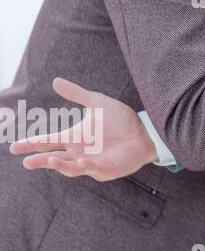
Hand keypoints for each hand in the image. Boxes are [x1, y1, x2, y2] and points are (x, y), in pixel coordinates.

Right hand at [9, 77, 155, 180]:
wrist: (145, 132)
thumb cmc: (121, 120)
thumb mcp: (98, 103)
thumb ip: (77, 94)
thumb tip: (55, 80)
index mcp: (74, 137)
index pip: (48, 141)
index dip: (31, 144)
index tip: (14, 146)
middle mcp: (78, 152)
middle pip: (53, 157)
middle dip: (39, 159)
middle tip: (26, 161)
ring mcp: (90, 163)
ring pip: (69, 167)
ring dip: (60, 164)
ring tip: (51, 159)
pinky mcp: (104, 170)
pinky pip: (92, 170)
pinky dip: (85, 166)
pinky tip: (81, 161)